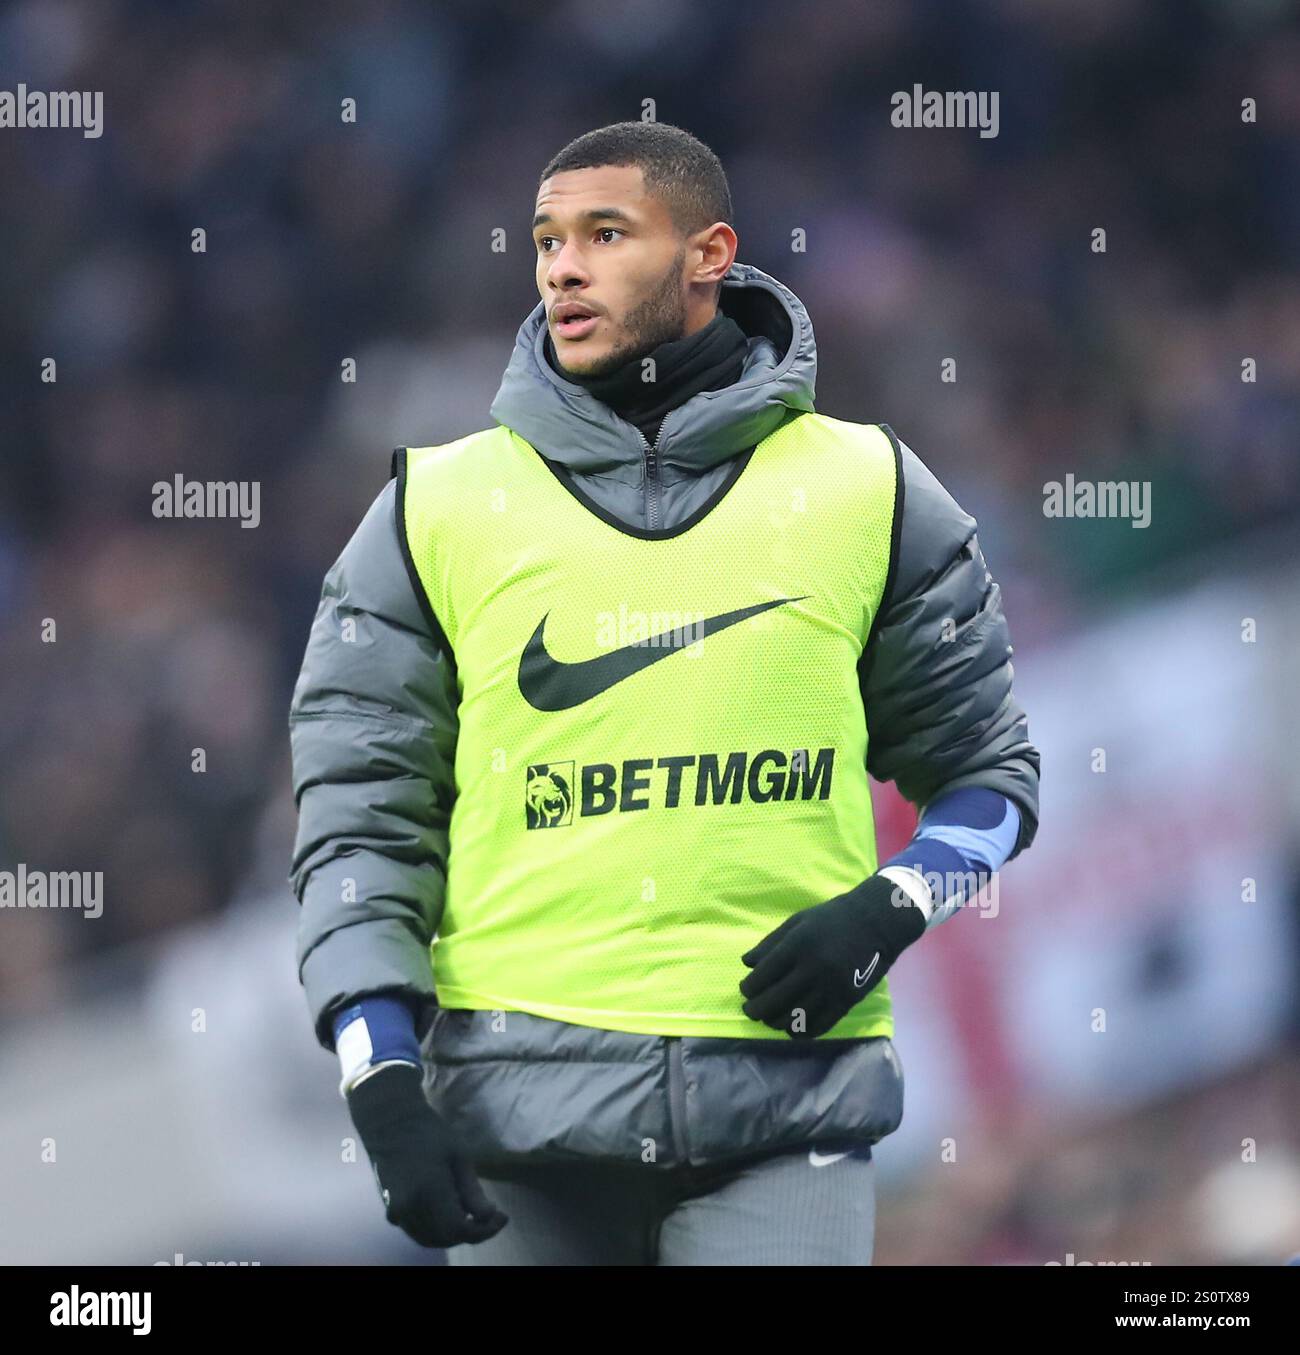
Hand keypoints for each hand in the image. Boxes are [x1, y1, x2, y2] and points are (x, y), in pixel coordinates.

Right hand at [345, 1063, 507, 1247]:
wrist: (392, 1125)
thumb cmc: (430, 1133)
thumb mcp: (459, 1155)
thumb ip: (472, 1191)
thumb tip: (489, 1217)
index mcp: (428, 1192)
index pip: (459, 1229)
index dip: (484, 1230)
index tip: (502, 1218)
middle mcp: (409, 1209)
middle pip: (446, 1238)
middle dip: (472, 1233)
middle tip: (492, 1217)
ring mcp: (397, 1213)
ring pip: (431, 1240)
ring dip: (454, 1235)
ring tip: (474, 1216)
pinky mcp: (391, 1212)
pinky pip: (418, 1233)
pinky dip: (438, 1233)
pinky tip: (451, 1216)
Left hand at [739, 873, 925, 1038]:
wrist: (876, 922)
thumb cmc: (832, 918)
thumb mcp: (797, 922)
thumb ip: (770, 943)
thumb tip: (746, 964)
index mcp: (797, 945)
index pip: (763, 977)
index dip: (748, 988)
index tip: (746, 990)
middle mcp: (812, 968)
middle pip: (774, 1001)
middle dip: (756, 1009)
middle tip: (751, 1010)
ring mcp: (831, 987)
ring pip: (795, 1018)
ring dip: (776, 1022)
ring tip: (770, 1019)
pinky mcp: (847, 1001)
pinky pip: (820, 1025)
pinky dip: (802, 1031)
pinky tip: (793, 1028)